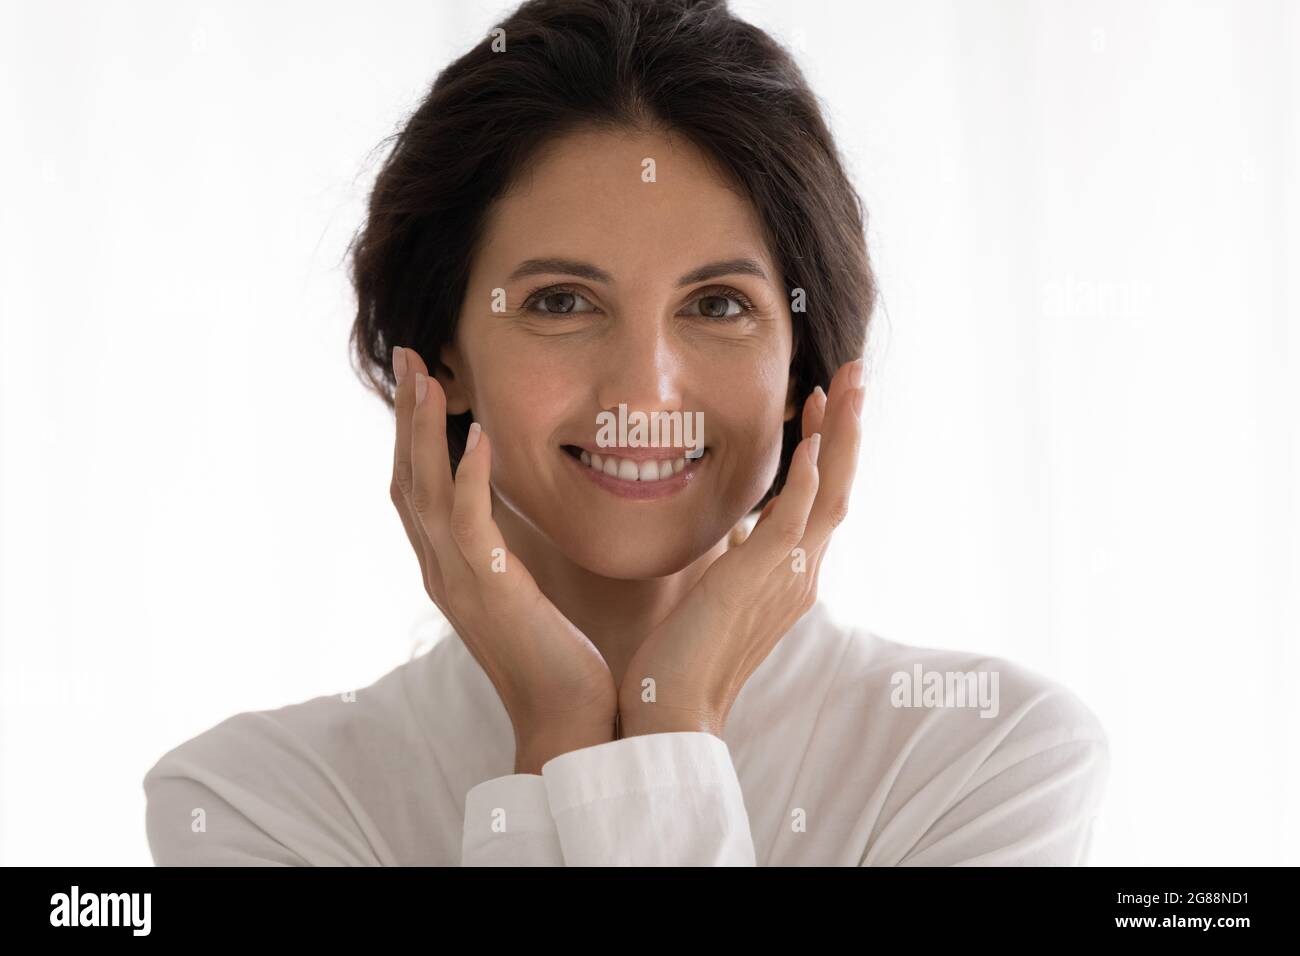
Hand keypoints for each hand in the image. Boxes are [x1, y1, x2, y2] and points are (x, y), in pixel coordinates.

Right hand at [389, 346, 617, 772]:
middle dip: (406, 416)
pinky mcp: (490, 591)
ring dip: (424, 430)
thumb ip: (508, 549)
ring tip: (427, 377)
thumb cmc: (557, 656)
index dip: (413, 433)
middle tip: (409, 358)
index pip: (416, 489)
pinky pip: (470, 525)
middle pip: (407, 479)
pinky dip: (469, 478)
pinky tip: (478, 436)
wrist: (566, 717)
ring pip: (425, 492)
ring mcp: (458, 582)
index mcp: (449, 568)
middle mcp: (441, 571)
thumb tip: (514, 513)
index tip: (420, 379)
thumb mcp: (525, 590)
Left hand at [617, 357, 864, 737]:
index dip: (827, 445)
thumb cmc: (686, 652)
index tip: (820, 400)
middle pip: (841, 486)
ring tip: (847, 386)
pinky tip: (813, 443)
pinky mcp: (761, 580)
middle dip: (849, 426)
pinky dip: (809, 481)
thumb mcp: (719, 588)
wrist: (672, 707)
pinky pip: (794, 523)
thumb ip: (738, 555)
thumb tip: (739, 526)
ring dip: (840, 436)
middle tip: (856, 374)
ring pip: (831, 494)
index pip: (820, 496)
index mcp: (791, 573)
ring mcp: (787, 576)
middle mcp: (801, 572)